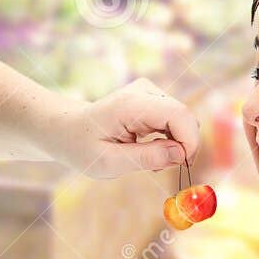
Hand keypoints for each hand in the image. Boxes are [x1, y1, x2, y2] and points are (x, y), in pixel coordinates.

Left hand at [40, 79, 199, 178]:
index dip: (189, 141)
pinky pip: (175, 121)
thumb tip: (181, 155)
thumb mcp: (109, 162)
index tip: (182, 166)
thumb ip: (145, 158)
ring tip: (147, 160)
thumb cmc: (82, 147)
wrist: (68, 130)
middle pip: (185, 117)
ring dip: (174, 144)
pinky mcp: (153, 99)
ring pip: (183, 120)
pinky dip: (169, 140)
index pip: (179, 115)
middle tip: (159, 168)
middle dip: (182, 146)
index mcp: (131, 105)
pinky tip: (149, 151)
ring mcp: (150, 92)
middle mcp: (144, 91)